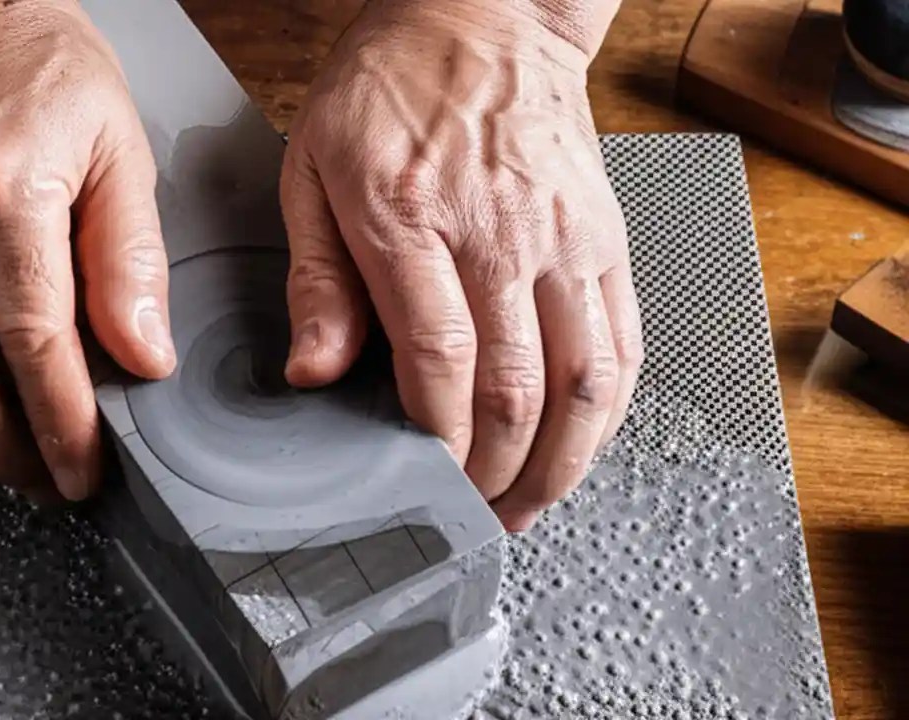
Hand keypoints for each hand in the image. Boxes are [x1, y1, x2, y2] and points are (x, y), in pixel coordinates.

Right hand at [0, 0, 174, 502]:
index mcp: (4, 186)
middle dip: (7, 448)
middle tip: (47, 482)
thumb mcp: (118, 147)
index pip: (36, 340)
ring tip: (7, 457)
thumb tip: (143, 355)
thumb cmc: (42, 66)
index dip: (63, 422)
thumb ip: (132, 259)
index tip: (85, 468)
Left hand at [281, 0, 641, 530]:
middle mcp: (501, 233)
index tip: (425, 479)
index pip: (441, 358)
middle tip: (471, 511)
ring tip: (528, 503)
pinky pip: (624, 343)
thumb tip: (313, 371)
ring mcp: (567, 238)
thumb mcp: (312, 170)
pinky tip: (579, 443)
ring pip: (585, 381)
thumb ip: (317, 279)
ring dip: (560, 463)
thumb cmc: (392, 87)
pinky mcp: (608, 239)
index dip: (438, 440)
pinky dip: (605, 411)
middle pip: (516, 387)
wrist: (485, 16)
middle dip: (494, 472)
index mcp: (413, 219)